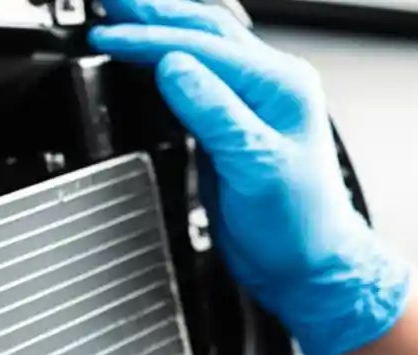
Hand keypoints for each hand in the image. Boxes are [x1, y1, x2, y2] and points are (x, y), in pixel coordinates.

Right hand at [89, 0, 409, 354]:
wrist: (309, 264)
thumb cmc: (296, 224)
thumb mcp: (255, 165)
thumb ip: (214, 111)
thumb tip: (173, 66)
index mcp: (280, 85)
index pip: (201, 46)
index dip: (150, 38)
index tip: (108, 33)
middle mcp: (271, 84)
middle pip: (204, 27)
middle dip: (153, 11)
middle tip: (111, 1)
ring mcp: (255, 101)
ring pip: (203, 43)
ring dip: (162, 24)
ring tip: (124, 12)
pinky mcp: (236, 123)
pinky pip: (201, 72)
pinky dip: (170, 54)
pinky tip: (152, 53)